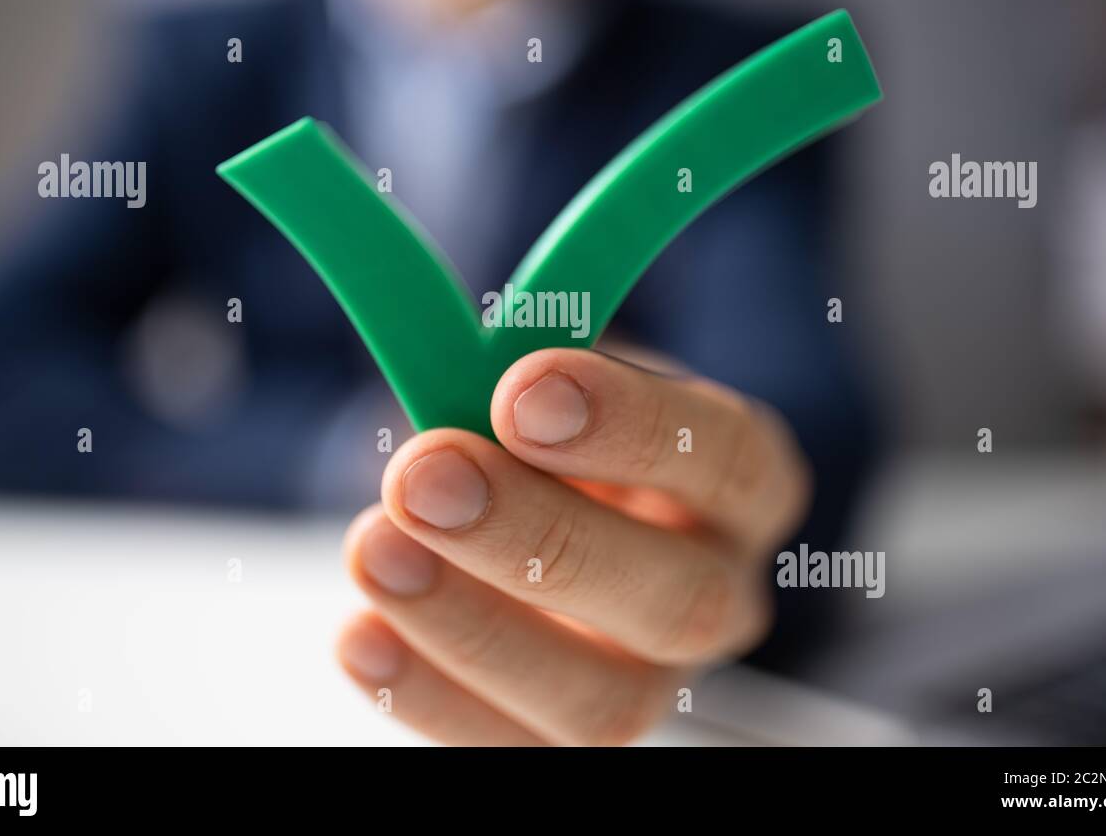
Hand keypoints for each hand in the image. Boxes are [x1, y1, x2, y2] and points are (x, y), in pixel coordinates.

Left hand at [335, 347, 809, 744]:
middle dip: (540, 538)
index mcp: (743, 484)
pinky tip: (362, 635)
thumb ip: (526, 374)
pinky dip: (427, 694)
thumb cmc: (554, 432)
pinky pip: (511, 747)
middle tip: (428, 478)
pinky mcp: (565, 735)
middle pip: (676, 600)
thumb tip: (453, 359)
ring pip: (602, 702)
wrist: (533, 505)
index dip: (633, 428)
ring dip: (473, 626)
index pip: (728, 460)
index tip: (522, 392)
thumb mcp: (557, 378)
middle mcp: (720, 595)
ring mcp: (653, 683)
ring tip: (374, 550)